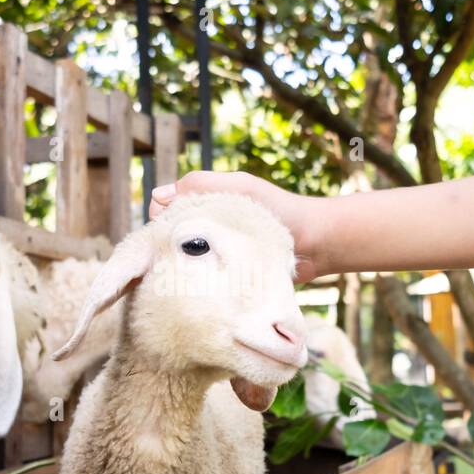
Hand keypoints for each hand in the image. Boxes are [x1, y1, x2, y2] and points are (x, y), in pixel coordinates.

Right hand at [150, 171, 327, 281]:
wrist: (315, 245)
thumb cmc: (279, 209)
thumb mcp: (240, 188)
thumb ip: (202, 185)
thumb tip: (158, 197)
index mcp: (204, 207)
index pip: (164, 213)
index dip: (160, 221)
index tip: (165, 231)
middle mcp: (205, 232)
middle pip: (167, 240)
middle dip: (164, 246)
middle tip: (175, 255)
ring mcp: (213, 258)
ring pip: (180, 264)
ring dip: (178, 267)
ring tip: (183, 272)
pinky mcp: (224, 281)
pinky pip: (200, 285)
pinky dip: (195, 285)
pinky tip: (194, 288)